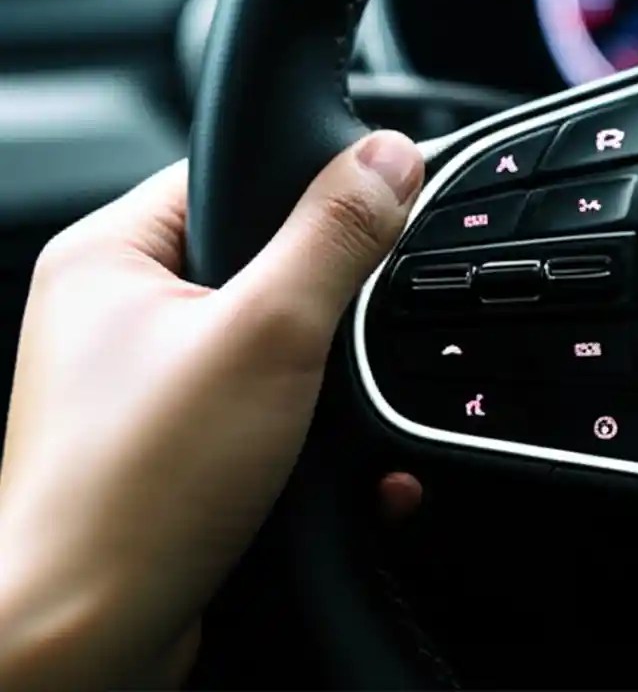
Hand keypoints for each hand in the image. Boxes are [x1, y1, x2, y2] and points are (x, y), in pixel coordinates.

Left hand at [0, 131, 423, 688]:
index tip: (370, 225)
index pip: (229, 176)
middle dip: (330, 320)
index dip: (308, 194)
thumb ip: (333, 237)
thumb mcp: (266, 335)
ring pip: (278, 354)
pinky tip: (344, 478)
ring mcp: (147, 390)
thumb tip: (388, 157)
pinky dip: (316, 446)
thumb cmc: (134, 492)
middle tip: (340, 354)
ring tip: (331, 431)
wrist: (90, 637)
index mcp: (110, 258)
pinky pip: (270, 420)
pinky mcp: (179, 453)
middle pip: (266, 269)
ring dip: (333, 394)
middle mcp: (118, 318)